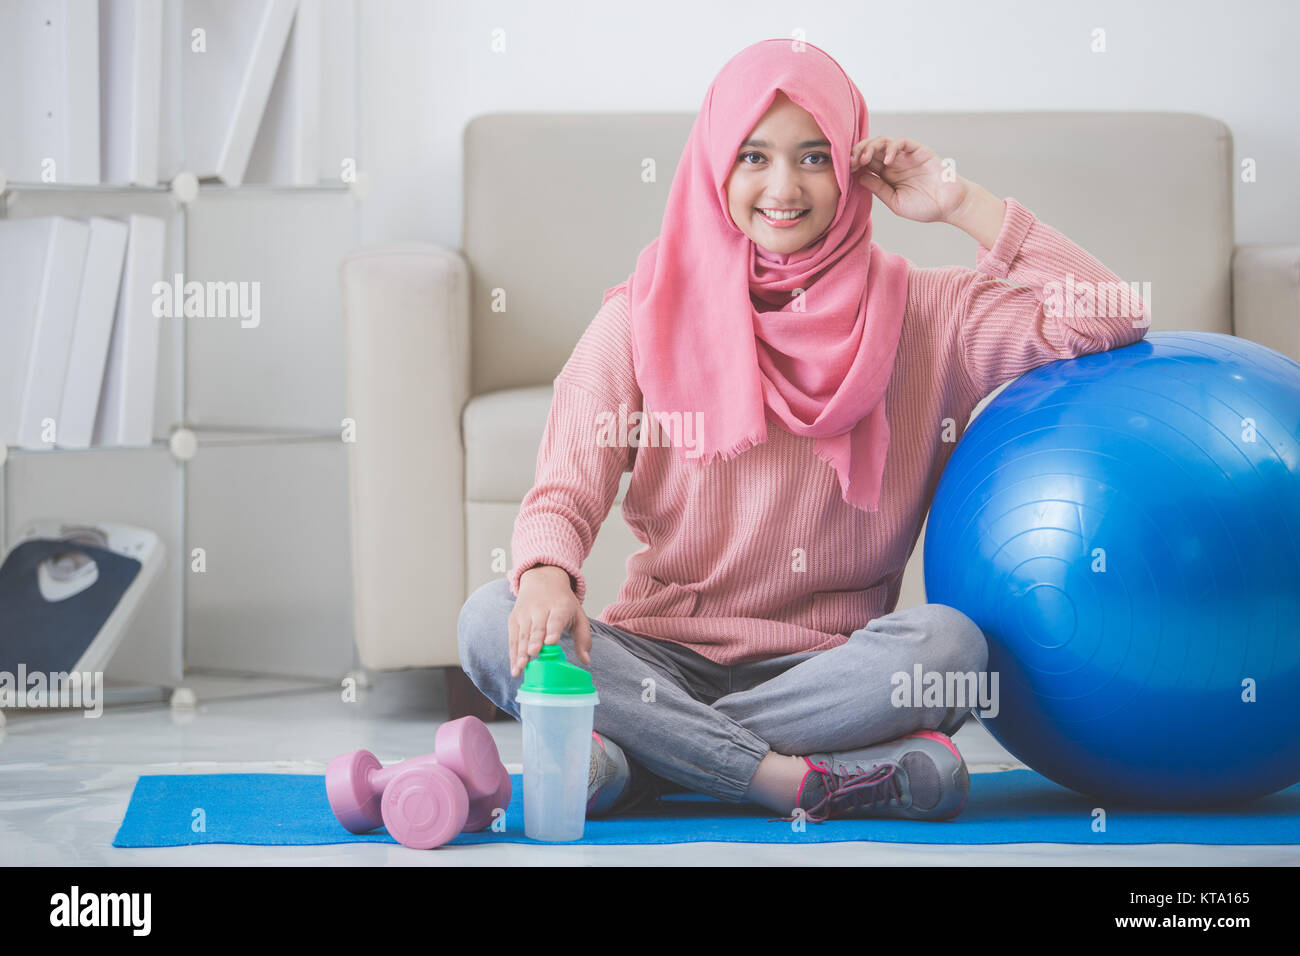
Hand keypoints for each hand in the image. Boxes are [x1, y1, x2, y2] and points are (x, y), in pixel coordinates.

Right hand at [509, 566, 591, 677]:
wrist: (543, 580)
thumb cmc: (562, 603)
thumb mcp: (578, 616)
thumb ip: (583, 638)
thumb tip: (586, 661)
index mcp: (560, 607)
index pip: (556, 620)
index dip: (553, 630)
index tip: (551, 641)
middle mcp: (540, 609)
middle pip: (537, 628)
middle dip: (534, 641)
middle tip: (533, 653)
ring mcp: (525, 614)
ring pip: (523, 635)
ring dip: (521, 652)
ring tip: (521, 667)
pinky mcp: (514, 619)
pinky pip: (513, 639)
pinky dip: (513, 654)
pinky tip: (515, 668)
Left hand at [849, 136, 969, 224]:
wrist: (949, 206)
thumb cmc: (924, 207)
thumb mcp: (895, 202)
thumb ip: (878, 189)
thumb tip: (859, 177)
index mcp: (886, 175)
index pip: (865, 162)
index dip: (854, 163)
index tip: (845, 170)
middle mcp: (894, 163)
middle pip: (871, 149)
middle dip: (858, 152)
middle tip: (851, 162)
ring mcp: (906, 156)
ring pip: (883, 142)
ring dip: (870, 147)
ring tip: (864, 160)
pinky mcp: (919, 151)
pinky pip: (902, 142)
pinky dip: (892, 148)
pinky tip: (887, 162)